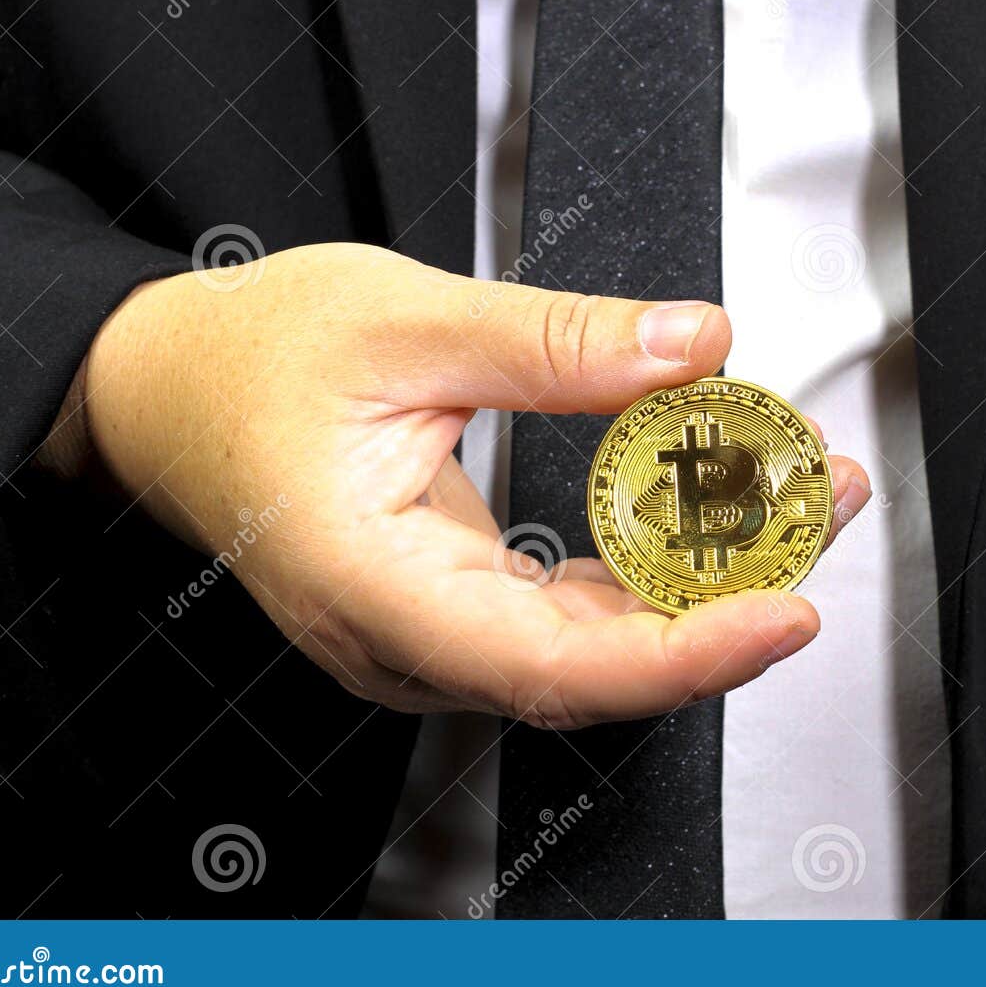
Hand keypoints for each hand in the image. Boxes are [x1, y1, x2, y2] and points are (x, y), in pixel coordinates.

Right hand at [43, 242, 870, 726]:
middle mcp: (403, 640)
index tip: (783, 610)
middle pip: (594, 666)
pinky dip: (650, 569)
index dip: (681, 655)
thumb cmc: (246, 361)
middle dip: (728, 595)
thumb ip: (556, 342)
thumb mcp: (403, 320)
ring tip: (790, 488)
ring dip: (703, 579)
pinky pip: (570, 615)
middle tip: (818, 498)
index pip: (548, 665)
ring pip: (593, 647)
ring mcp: (430, 637)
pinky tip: (709, 509)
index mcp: (370, 584)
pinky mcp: (456, 610)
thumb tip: (694, 345)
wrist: (167, 389)